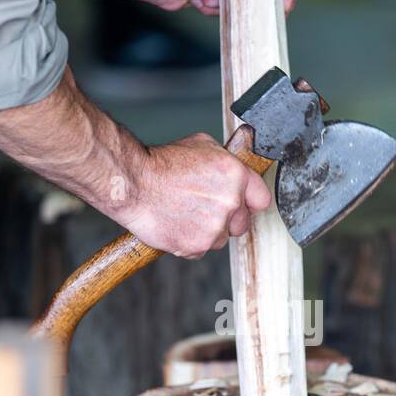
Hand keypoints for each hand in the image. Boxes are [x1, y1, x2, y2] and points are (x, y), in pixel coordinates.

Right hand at [117, 131, 271, 257]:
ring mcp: (213, 227)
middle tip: (206, 209)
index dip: (250, 202)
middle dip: (228, 220)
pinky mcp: (196, 246)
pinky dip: (189, 242)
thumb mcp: (202, 146)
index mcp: (235, 176)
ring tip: (185, 213)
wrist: (133, 183)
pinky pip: (200, 250)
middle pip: (243, 224)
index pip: (262, 199)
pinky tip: (176, 224)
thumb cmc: (162, 163)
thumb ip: (226, 164)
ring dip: (208, 232)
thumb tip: (237, 172)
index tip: (243, 204)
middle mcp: (229, 203)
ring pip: (220, 239)